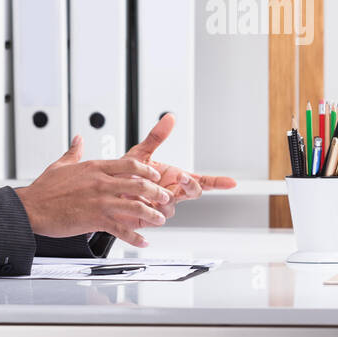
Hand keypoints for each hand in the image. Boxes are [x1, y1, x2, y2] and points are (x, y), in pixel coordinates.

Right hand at [15, 135, 169, 248]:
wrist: (31, 208)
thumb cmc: (44, 189)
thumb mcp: (60, 165)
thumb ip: (73, 152)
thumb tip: (78, 139)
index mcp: (95, 168)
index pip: (129, 164)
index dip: (147, 169)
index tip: (155, 174)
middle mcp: (101, 182)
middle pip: (139, 183)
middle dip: (156, 191)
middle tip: (165, 197)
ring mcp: (100, 201)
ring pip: (135, 206)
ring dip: (152, 214)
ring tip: (160, 219)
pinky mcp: (95, 219)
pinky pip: (121, 229)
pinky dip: (135, 237)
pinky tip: (142, 241)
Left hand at [123, 113, 237, 220]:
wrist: (105, 192)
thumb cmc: (125, 175)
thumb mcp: (141, 153)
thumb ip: (156, 137)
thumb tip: (169, 117)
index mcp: (174, 178)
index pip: (200, 180)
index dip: (217, 182)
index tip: (232, 182)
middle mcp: (171, 192)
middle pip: (193, 193)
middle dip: (191, 185)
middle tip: (182, 177)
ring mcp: (161, 207)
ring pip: (172, 206)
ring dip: (165, 197)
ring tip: (149, 190)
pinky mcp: (149, 219)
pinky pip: (156, 217)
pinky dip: (150, 210)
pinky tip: (141, 203)